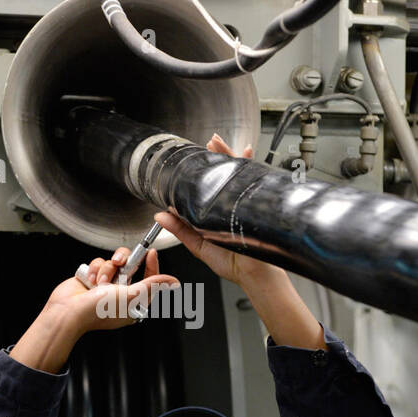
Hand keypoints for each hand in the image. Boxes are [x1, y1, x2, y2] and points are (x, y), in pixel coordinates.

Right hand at [45, 245, 179, 334]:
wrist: (68, 312)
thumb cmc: (97, 310)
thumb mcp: (132, 295)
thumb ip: (153, 285)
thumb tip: (174, 282)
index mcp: (134, 302)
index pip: (150, 279)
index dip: (151, 265)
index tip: (151, 252)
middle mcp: (121, 293)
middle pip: (131, 266)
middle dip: (123, 264)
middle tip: (118, 265)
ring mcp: (106, 286)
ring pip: (113, 263)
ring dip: (106, 269)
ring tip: (99, 282)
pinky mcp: (92, 279)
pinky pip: (99, 263)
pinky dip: (94, 269)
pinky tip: (89, 280)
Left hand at [151, 133, 282, 290]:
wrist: (254, 275)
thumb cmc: (232, 263)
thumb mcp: (199, 245)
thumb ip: (180, 229)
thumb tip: (160, 214)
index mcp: (214, 212)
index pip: (206, 186)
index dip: (200, 171)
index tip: (191, 158)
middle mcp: (230, 205)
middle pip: (223, 175)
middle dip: (216, 155)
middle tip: (210, 141)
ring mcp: (244, 203)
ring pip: (237, 173)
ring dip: (229, 155)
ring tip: (219, 142)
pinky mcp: (257, 203)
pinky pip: (254, 180)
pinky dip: (251, 165)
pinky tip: (245, 153)